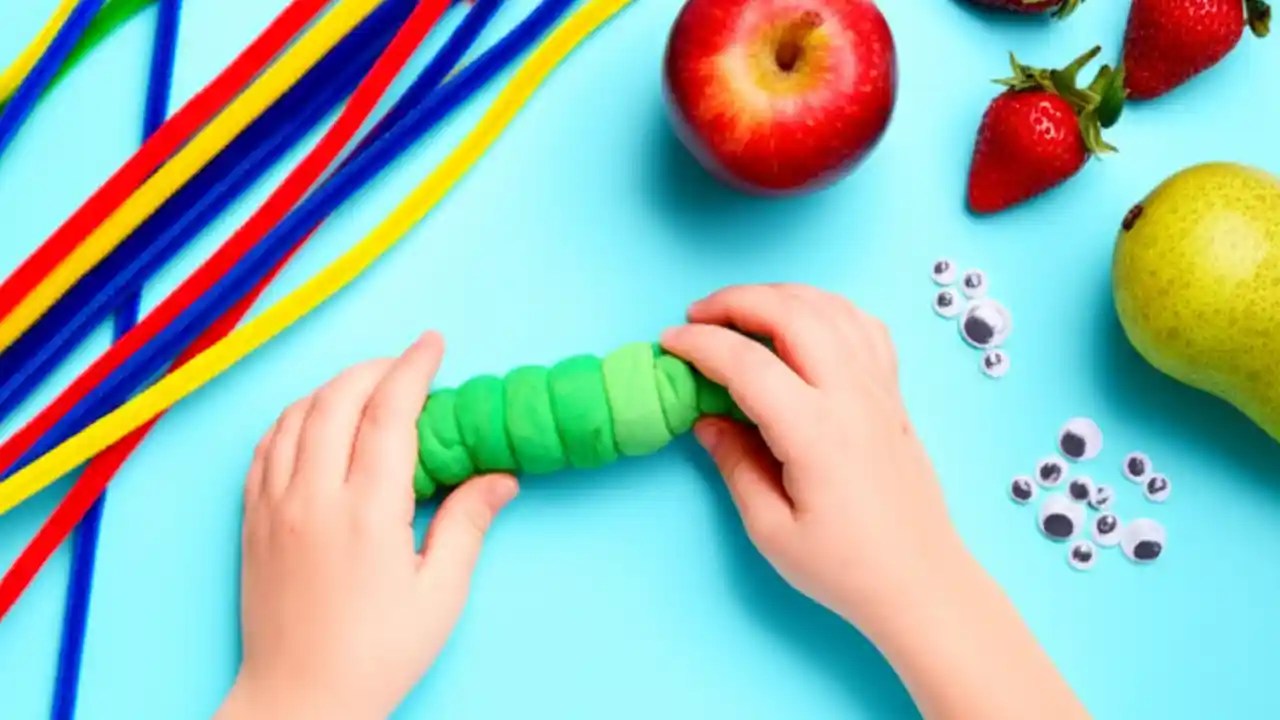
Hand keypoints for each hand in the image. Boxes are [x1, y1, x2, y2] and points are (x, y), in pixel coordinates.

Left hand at [217, 333, 517, 719]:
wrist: (299, 699)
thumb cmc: (376, 655)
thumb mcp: (439, 595)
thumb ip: (466, 525)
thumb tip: (501, 477)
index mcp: (366, 513)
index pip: (388, 413)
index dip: (413, 368)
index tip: (433, 342)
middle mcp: (312, 498)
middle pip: (336, 399)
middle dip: (374, 368)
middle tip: (407, 365)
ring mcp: (273, 507)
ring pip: (295, 415)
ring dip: (332, 388)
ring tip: (365, 389)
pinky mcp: (251, 521)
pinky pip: (264, 447)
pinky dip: (293, 418)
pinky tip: (314, 422)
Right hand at [661, 284, 960, 631]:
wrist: (919, 581)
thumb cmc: (844, 567)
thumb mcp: (771, 529)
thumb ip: (735, 464)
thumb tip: (707, 419)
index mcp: (815, 433)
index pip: (747, 363)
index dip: (701, 344)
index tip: (669, 342)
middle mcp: (851, 397)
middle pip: (792, 313)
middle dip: (737, 300)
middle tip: (698, 313)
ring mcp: (879, 390)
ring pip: (831, 308)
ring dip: (781, 295)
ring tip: (742, 309)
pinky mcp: (893, 395)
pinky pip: (863, 326)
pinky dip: (826, 308)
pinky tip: (802, 322)